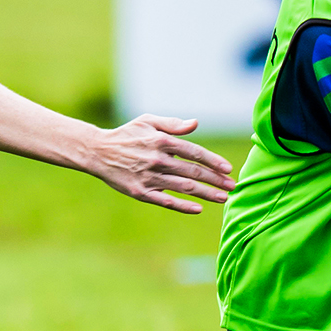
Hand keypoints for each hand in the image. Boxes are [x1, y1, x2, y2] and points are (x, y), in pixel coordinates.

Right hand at [84, 114, 235, 213]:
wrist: (98, 151)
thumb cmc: (126, 134)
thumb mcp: (148, 121)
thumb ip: (173, 124)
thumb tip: (196, 124)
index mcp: (161, 141)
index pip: (195, 153)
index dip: (213, 161)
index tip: (228, 169)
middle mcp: (157, 160)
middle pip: (193, 172)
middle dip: (216, 180)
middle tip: (232, 186)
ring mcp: (149, 178)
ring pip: (184, 188)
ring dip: (206, 194)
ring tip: (223, 198)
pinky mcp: (140, 192)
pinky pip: (166, 201)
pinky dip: (183, 206)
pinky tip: (198, 208)